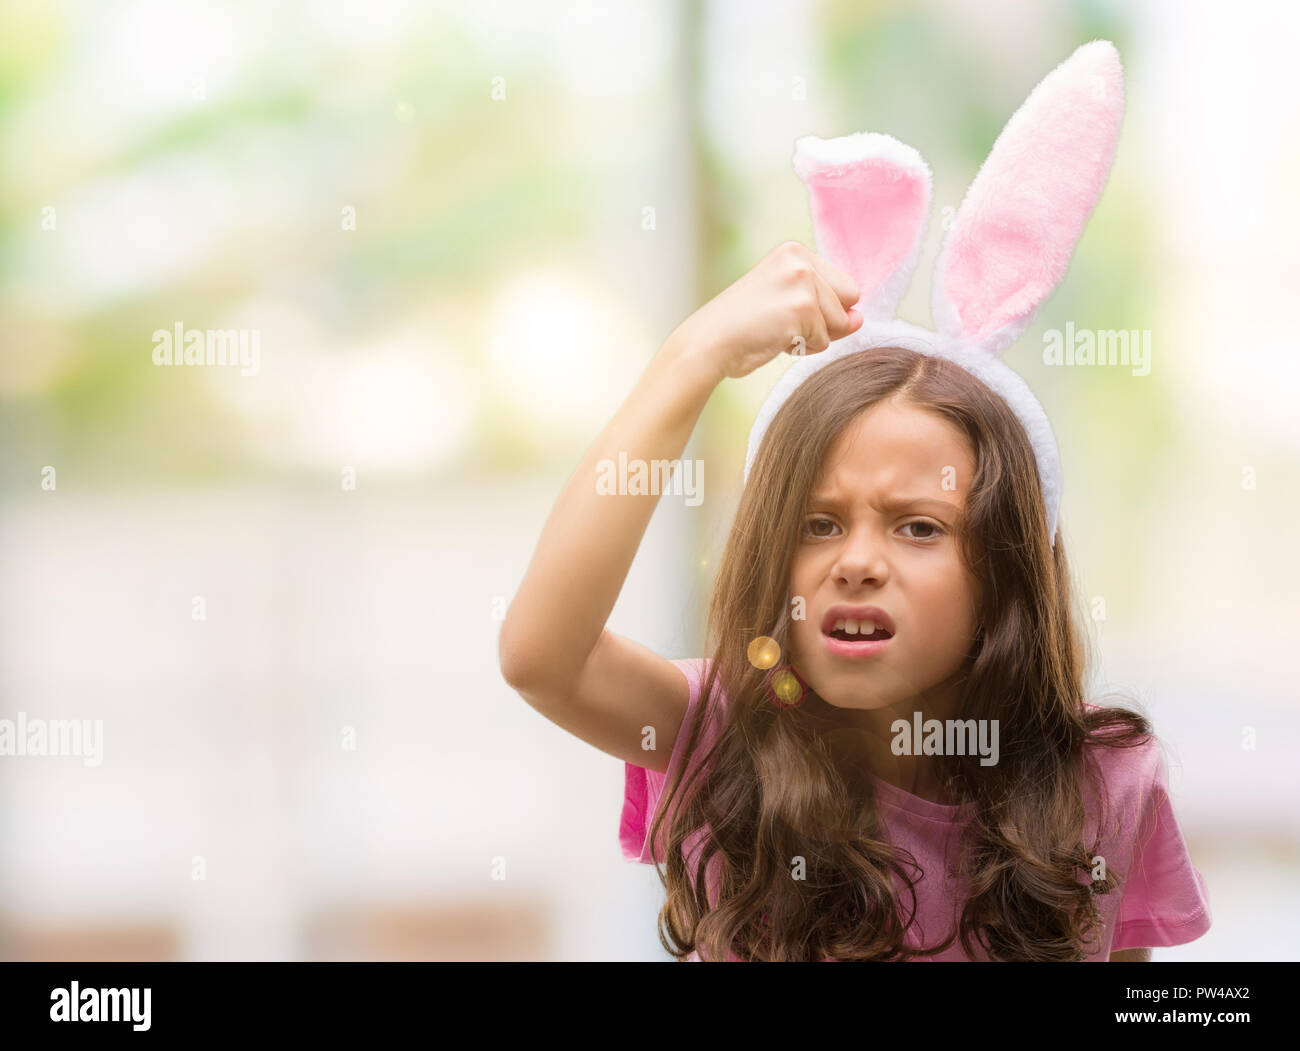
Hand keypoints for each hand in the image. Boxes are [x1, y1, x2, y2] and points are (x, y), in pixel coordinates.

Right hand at [669, 241, 862, 381]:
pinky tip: (773, 339)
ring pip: (838, 323)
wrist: (709, 343)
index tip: (784, 311)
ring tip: (775, 330)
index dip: (823, 309)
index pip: (843, 286)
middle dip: (824, 321)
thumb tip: (860, 319)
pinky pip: (823, 341)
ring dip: (812, 337)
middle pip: (849, 300)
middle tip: (781, 322)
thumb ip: (826, 306)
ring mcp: (802, 282)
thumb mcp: (785, 303)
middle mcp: (800, 260)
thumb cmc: (742, 327)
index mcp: (794, 252)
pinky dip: (802, 349)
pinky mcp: (802, 308)